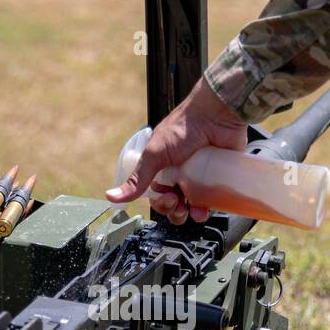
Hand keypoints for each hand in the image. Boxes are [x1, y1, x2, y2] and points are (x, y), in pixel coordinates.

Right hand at [106, 78, 244, 224]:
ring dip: (191, 214)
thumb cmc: (184, 127)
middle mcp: (181, 173)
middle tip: (178, 203)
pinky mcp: (218, 177)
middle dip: (174, 210)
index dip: (160, 203)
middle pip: (174, 203)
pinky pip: (212, 200)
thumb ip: (137, 179)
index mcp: (162, 167)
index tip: (167, 198)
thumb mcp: (155, 154)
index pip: (157, 195)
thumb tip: (111, 196)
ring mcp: (200, 176)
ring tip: (194, 211)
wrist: (217, 114)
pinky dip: (208, 209)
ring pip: (193, 205)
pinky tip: (207, 209)